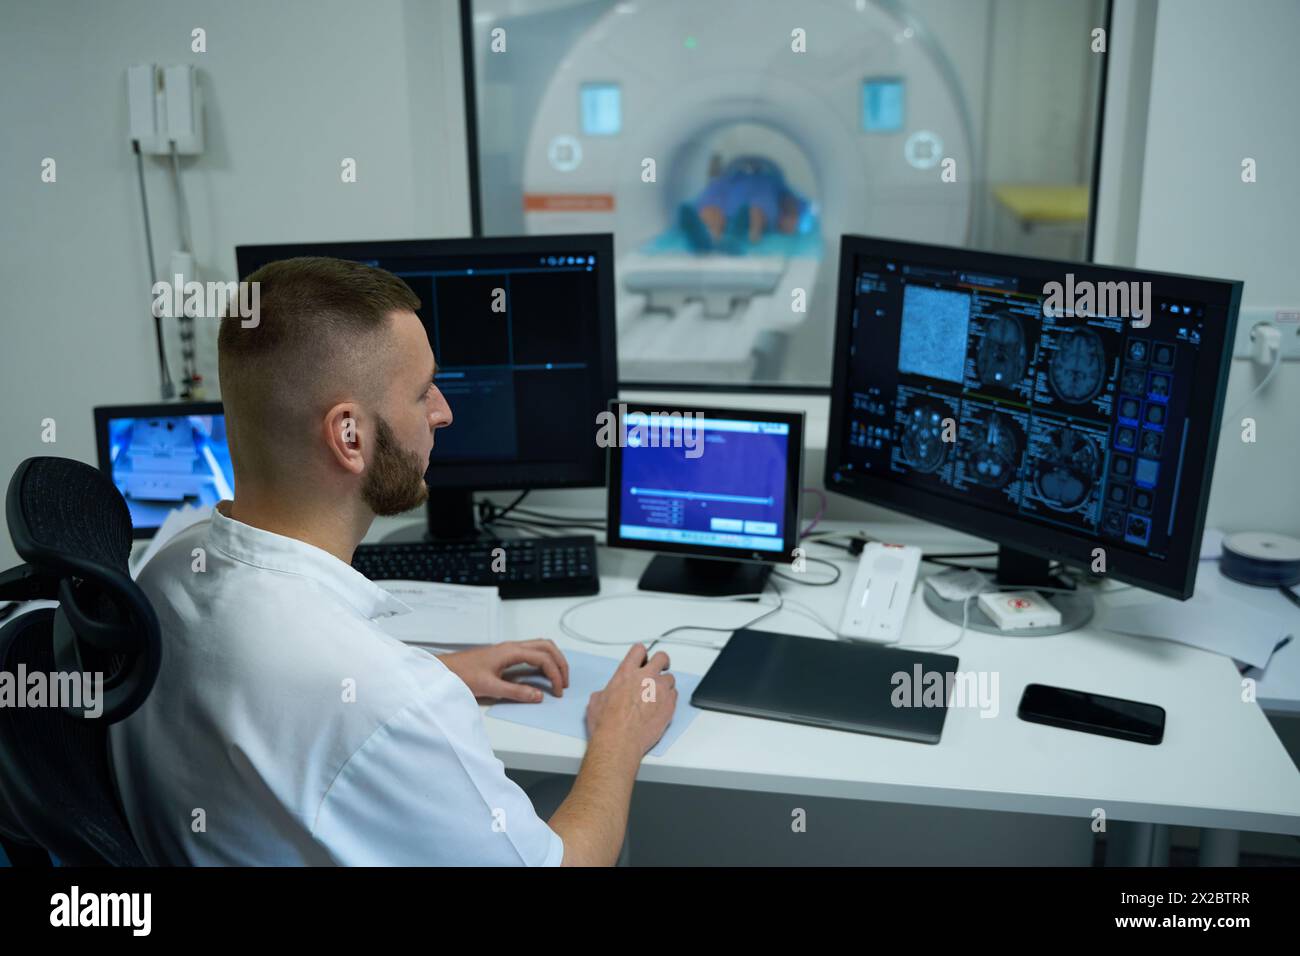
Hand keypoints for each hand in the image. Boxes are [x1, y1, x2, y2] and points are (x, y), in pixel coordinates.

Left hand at [438, 639, 569, 702]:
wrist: (445, 670)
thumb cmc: (464, 676)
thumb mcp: (491, 687)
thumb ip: (516, 692)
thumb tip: (540, 696)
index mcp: (511, 651)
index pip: (543, 659)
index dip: (555, 675)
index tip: (557, 692)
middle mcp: (513, 646)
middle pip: (547, 647)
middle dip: (560, 663)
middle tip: (564, 683)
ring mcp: (509, 649)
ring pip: (540, 646)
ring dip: (553, 659)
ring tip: (558, 678)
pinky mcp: (505, 654)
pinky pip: (532, 651)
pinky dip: (544, 660)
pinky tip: (542, 673)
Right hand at [586, 644, 677, 756]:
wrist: (619, 741)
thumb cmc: (607, 724)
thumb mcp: (597, 701)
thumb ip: (607, 690)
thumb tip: (608, 694)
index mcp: (626, 673)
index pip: (639, 650)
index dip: (642, 654)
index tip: (643, 659)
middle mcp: (646, 678)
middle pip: (662, 658)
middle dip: (661, 662)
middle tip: (660, 668)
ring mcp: (660, 691)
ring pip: (670, 678)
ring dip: (664, 684)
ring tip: (657, 695)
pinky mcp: (669, 705)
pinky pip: (674, 695)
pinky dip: (669, 699)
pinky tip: (660, 707)